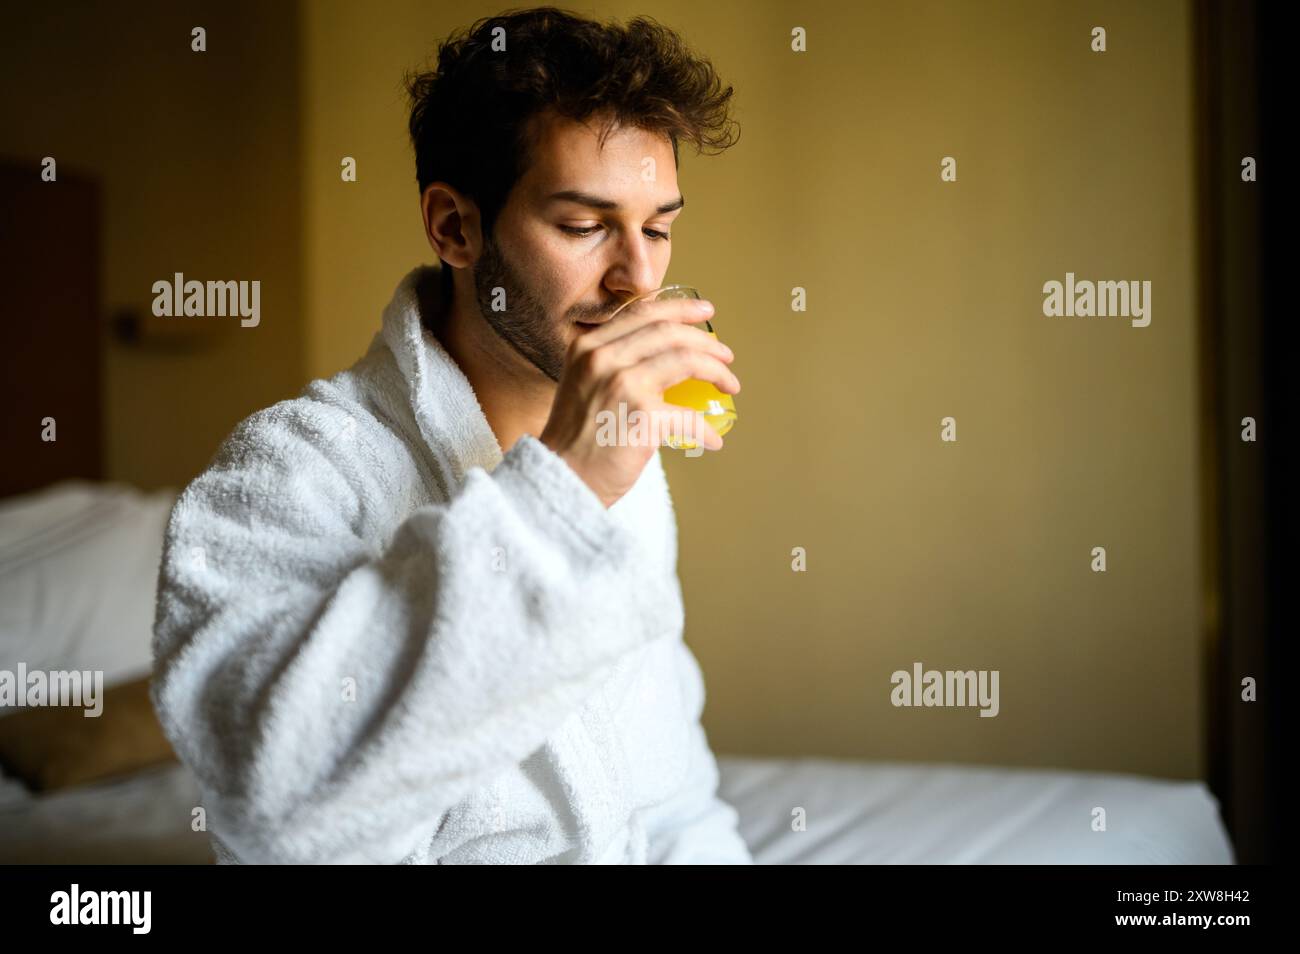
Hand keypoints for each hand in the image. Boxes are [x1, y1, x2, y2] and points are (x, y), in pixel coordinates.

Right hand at [539, 296, 739, 507]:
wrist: (560, 479)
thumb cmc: (576, 440)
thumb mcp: (582, 385)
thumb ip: (609, 365)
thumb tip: (658, 359)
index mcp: (588, 347)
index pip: (642, 314)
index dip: (680, 309)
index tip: (704, 312)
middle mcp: (603, 358)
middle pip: (669, 332)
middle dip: (706, 341)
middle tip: (726, 354)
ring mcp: (624, 384)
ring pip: (687, 360)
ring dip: (717, 372)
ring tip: (730, 385)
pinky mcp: (643, 416)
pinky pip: (689, 417)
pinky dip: (706, 430)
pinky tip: (713, 439)